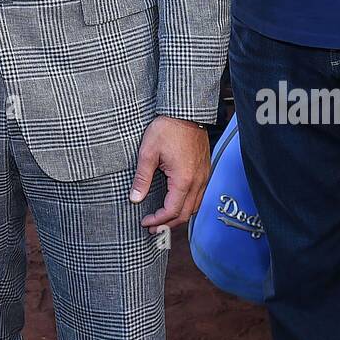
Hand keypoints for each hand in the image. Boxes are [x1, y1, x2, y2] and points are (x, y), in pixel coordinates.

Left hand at [131, 116, 210, 233]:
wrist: (186, 111)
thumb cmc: (167, 128)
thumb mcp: (148, 152)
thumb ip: (142, 178)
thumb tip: (135, 198)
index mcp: (183, 179)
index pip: (172, 211)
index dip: (158, 220)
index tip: (145, 222)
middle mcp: (198, 181)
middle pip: (186, 213)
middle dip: (168, 224)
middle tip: (153, 228)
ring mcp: (204, 176)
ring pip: (195, 206)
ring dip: (179, 216)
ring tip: (163, 219)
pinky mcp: (205, 170)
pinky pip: (199, 195)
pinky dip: (187, 204)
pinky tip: (177, 202)